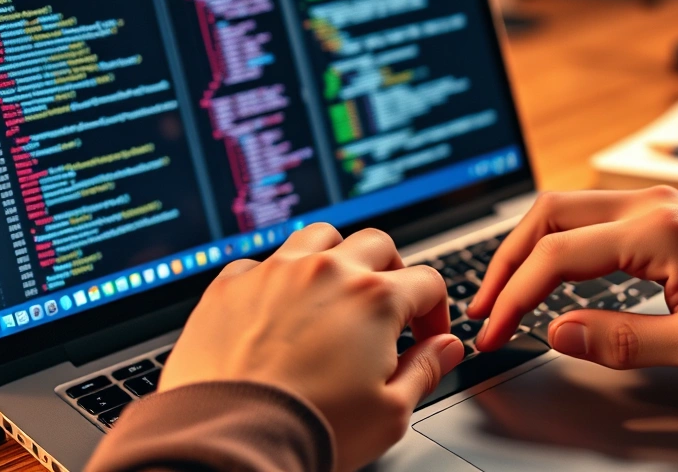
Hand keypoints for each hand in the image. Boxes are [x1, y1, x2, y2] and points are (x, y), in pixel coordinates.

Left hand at [159, 224, 463, 471]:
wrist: (231, 440)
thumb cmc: (312, 430)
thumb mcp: (391, 413)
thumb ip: (426, 370)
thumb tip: (447, 347)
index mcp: (375, 299)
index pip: (428, 282)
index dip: (436, 311)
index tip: (426, 336)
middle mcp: (327, 272)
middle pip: (377, 244)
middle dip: (392, 271)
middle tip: (387, 306)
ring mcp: (276, 272)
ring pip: (319, 237)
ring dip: (335, 257)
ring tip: (334, 290)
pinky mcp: (231, 285)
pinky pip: (260, 262)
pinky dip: (275, 279)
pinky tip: (276, 308)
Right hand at [469, 187, 677, 371]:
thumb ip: (624, 339)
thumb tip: (557, 333)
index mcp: (657, 231)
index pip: (557, 255)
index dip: (514, 295)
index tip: (493, 330)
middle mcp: (649, 204)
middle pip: (546, 215)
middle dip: (505, 261)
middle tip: (484, 307)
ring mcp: (654, 202)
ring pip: (563, 209)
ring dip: (527, 248)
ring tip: (505, 291)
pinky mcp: (660, 212)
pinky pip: (588, 215)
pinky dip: (555, 242)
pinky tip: (550, 272)